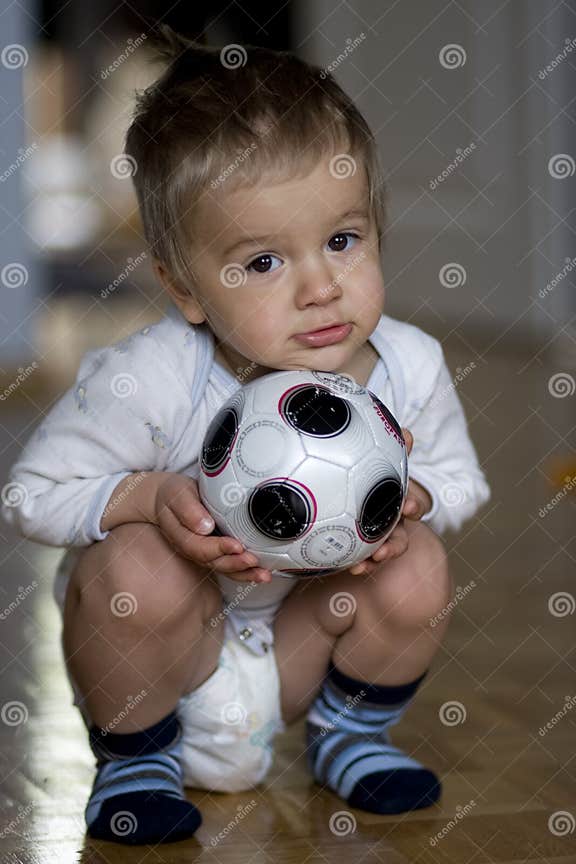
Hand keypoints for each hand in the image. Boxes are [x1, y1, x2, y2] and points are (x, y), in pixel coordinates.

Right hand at [153, 473, 270, 582]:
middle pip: (215, 563)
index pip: (201, 548)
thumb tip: (205, 526)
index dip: (220, 549)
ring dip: (245, 574)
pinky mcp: (216, 551)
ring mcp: (206, 552)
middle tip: (254, 561)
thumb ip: (188, 510)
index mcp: (183, 537)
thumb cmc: (174, 494)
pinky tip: (261, 572)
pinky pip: (230, 564)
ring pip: (225, 568)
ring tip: (263, 575)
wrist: (171, 497)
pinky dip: (246, 571)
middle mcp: (195, 550)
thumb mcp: (177, 496)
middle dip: (236, 565)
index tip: (237, 546)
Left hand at [349, 427, 430, 575]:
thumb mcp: (384, 457)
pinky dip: (361, 564)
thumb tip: (407, 434)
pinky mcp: (363, 546)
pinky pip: (364, 558)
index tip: (409, 508)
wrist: (351, 480)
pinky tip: (350, 567)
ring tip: (367, 563)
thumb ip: (395, 447)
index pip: (413, 504)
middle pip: (400, 535)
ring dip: (378, 558)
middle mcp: (392, 520)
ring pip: (384, 550)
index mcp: (399, 499)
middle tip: (384, 549)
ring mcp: (379, 535)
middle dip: (395, 543)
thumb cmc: (372, 468)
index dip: (414, 506)